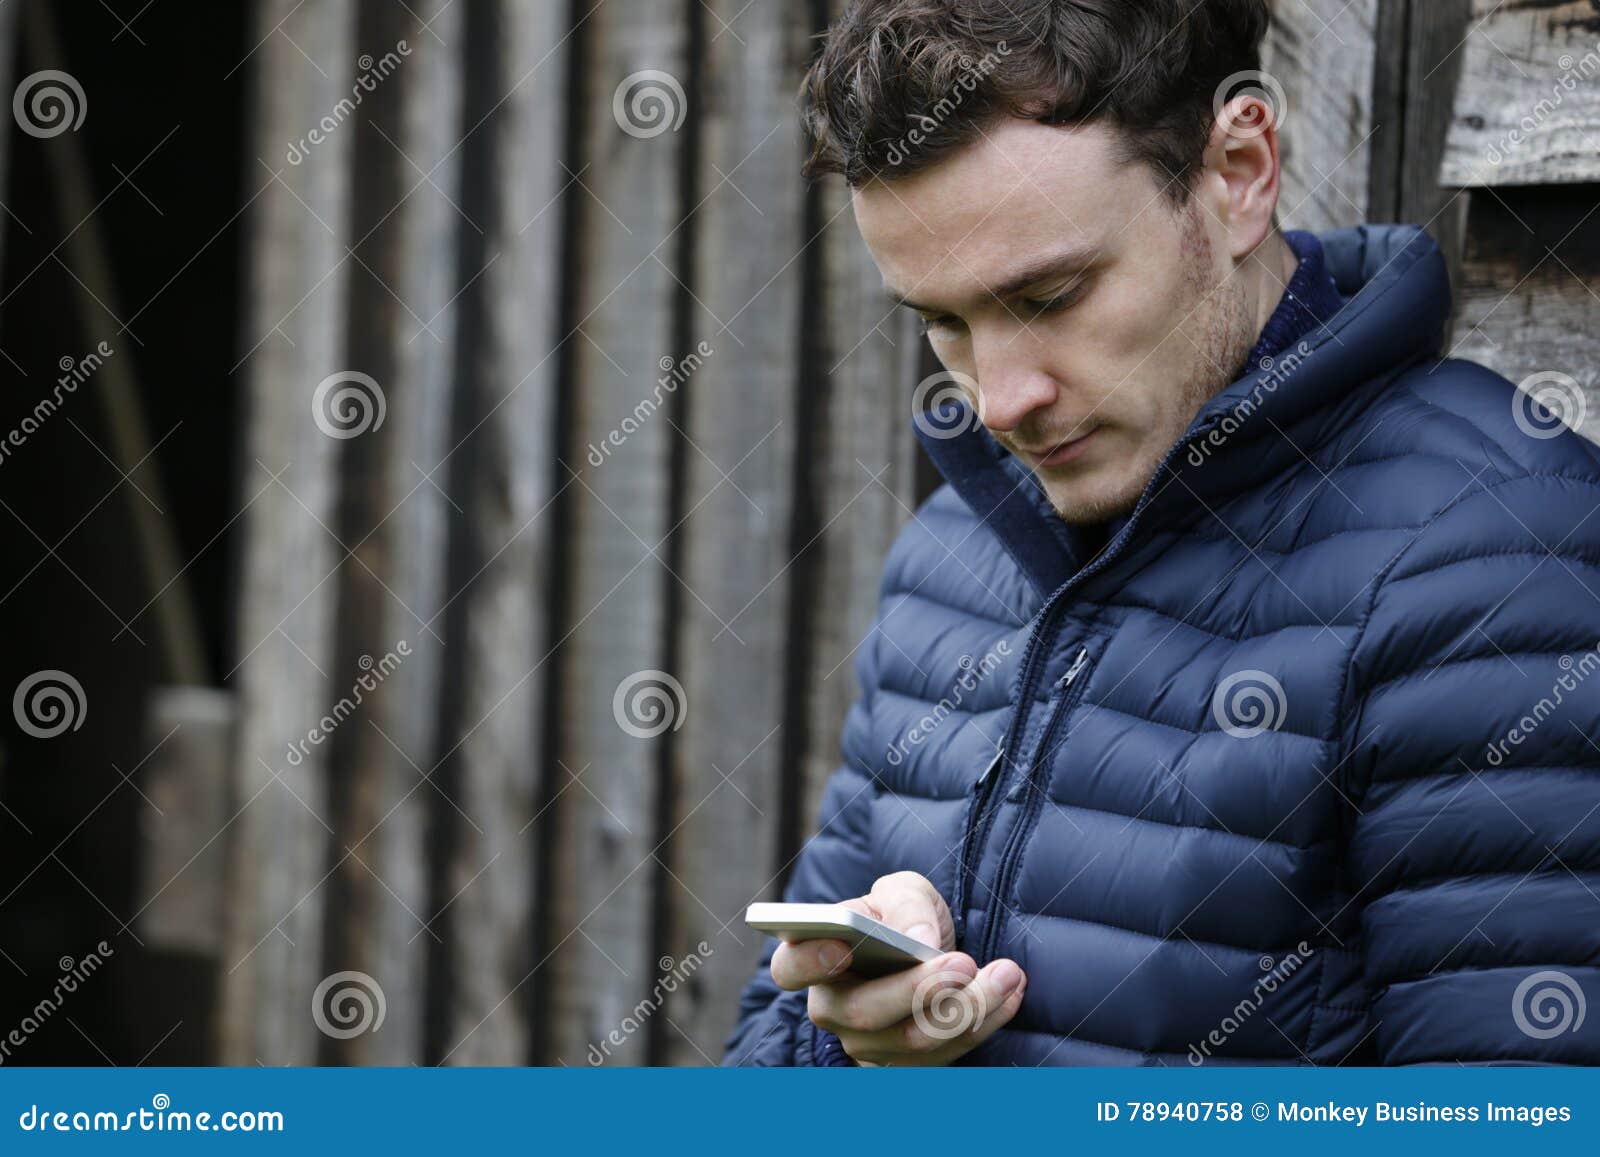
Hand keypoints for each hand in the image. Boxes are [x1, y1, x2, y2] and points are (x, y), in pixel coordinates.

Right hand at [769, 871, 1026, 1064]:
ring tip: (1007, 973)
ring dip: (968, 1008)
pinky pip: (945, 1057)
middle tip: (964, 962)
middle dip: (919, 990)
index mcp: (812, 956)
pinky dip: (983, 1023)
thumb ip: (906, 907)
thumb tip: (920, 942)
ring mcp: (866, 1046)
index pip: (790, 967)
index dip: (809, 960)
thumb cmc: (902, 916)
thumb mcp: (903, 892)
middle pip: (863, 1014)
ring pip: (912, 1042)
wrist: (928, 950)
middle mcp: (832, 1008)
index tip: (843, 944)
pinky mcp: (906, 1066)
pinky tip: (1009, 992)